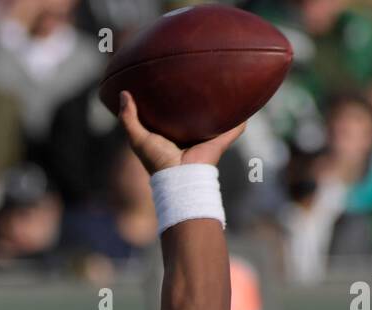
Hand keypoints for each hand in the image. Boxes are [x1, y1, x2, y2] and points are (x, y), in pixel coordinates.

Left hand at [117, 90, 245, 173]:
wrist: (179, 176)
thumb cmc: (157, 161)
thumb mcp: (138, 138)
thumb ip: (128, 118)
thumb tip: (124, 93)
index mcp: (174, 131)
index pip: (174, 110)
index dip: (173, 96)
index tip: (172, 79)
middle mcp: (192, 132)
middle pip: (198, 110)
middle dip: (201, 94)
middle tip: (201, 71)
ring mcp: (208, 135)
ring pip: (218, 115)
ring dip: (224, 103)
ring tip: (228, 80)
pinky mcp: (222, 138)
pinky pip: (235, 126)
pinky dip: (242, 117)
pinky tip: (247, 100)